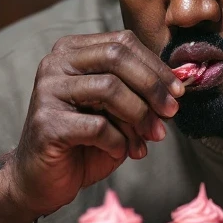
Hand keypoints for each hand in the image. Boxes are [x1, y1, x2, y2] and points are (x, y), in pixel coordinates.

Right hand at [9, 30, 183, 216]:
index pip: (122, 42)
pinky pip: (98, 126)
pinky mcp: (46, 123)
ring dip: (140, 116)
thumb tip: (180, 83)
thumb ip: (139, 92)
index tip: (178, 91)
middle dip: (151, 86)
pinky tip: (121, 153)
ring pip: (109, 89)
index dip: (155, 66)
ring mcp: (47, 91)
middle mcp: (55, 64)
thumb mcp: (116, 111)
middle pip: (116, 57)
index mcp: (72, 51)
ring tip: (152, 137)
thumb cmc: (84, 143)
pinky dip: (119, 142)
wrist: (43, 180)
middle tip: (171, 112)